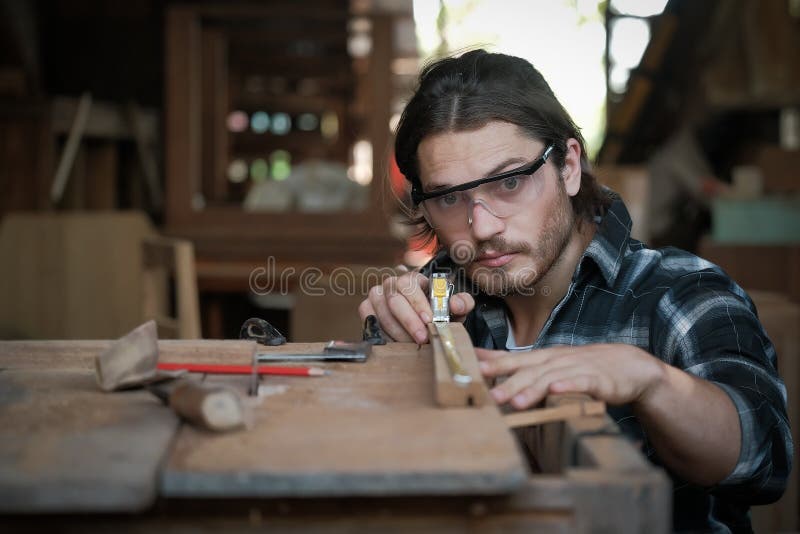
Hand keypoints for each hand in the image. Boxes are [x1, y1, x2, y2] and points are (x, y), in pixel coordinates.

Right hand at [358, 272, 474, 342]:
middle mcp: (391, 284)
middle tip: (422, 339)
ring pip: (381, 313)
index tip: (430, 320)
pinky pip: (370, 321)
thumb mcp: (455, 308)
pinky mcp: (366, 310)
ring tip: (414, 346)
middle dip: (409, 321)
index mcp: (412, 279)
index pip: (410, 284)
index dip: (418, 302)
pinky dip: (384, 335)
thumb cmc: (439, 313)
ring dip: (398, 332)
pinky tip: (397, 344)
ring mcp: (376, 296)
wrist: (424, 325)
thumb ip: (462, 303)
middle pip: (394, 300)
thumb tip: (456, 304)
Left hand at [476, 344, 664, 409]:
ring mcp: (577, 368)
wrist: (627, 365)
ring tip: (516, 402)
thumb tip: (481, 358)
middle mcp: (556, 360)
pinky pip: (581, 382)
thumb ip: (515, 362)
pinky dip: (569, 386)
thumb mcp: (547, 361)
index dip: (492, 363)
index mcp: (543, 357)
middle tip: (488, 395)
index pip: (513, 359)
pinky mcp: (597, 380)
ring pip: (551, 378)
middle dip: (507, 382)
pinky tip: (557, 392)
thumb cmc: (580, 365)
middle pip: (528, 370)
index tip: (471, 367)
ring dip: (533, 389)